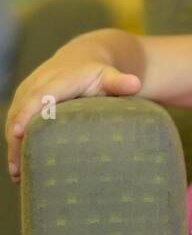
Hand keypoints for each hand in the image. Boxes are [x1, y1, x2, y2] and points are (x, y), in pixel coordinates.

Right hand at [6, 50, 141, 180]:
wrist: (80, 59)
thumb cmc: (99, 74)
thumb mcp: (109, 75)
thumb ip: (120, 81)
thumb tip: (135, 83)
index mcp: (57, 80)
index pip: (39, 97)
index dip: (27, 114)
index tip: (19, 133)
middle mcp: (36, 85)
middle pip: (21, 112)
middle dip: (16, 139)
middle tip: (17, 169)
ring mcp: (26, 93)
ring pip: (14, 120)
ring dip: (13, 147)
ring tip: (16, 175)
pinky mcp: (22, 102)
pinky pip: (14, 123)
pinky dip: (15, 144)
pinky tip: (17, 169)